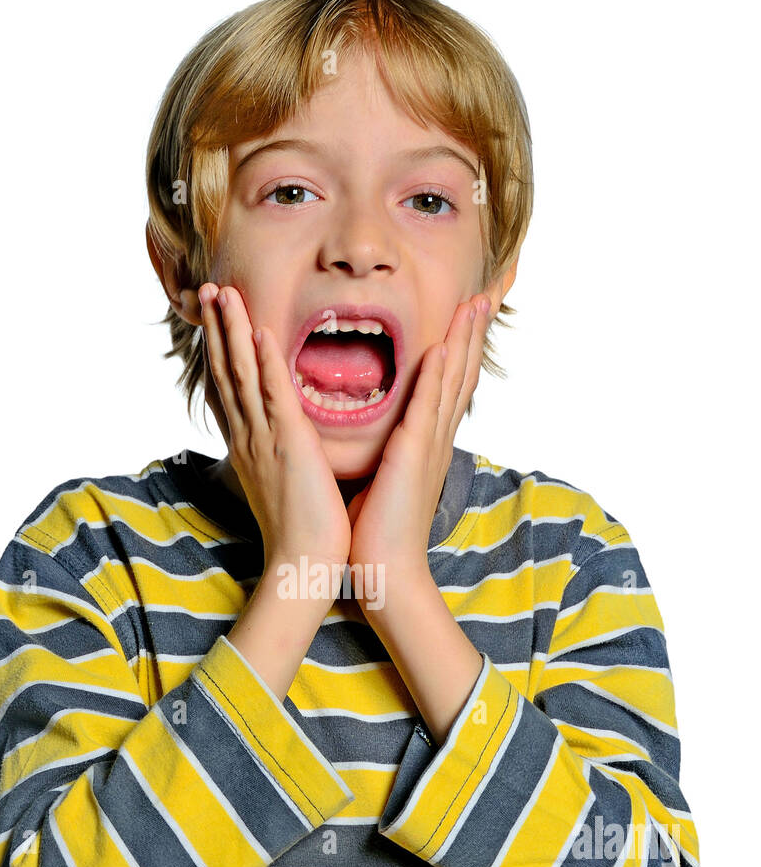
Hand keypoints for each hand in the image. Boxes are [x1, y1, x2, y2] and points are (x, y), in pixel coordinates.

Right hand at [199, 282, 352, 585]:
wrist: (304, 565)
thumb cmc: (303, 531)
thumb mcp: (284, 483)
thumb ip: (281, 455)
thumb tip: (285, 441)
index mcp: (249, 446)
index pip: (228, 390)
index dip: (219, 352)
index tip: (213, 320)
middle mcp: (248, 438)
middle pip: (226, 372)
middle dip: (216, 329)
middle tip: (208, 290)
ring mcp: (264, 440)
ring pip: (242, 374)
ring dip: (231, 330)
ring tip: (222, 292)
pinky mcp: (288, 445)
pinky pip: (273, 395)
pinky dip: (265, 362)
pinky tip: (258, 331)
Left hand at [347, 294, 492, 581]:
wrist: (386, 572)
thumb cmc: (378, 532)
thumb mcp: (385, 479)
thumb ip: (389, 452)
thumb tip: (381, 438)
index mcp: (427, 444)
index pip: (449, 385)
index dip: (461, 348)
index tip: (469, 313)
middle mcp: (435, 440)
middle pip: (461, 374)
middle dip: (473, 333)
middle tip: (486, 294)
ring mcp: (428, 447)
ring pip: (451, 382)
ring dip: (463, 341)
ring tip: (474, 304)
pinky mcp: (412, 458)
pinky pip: (426, 409)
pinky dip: (436, 376)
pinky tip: (442, 348)